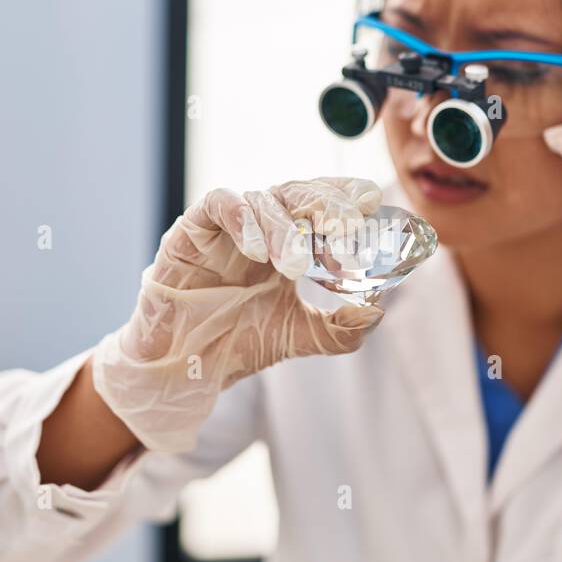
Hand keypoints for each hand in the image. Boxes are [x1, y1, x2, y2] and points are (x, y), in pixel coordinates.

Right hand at [92, 177, 384, 451]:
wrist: (183, 368)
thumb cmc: (238, 342)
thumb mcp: (298, 337)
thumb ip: (341, 329)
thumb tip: (378, 311)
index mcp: (291, 241)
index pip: (323, 201)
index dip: (346, 194)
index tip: (372, 202)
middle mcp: (262, 226)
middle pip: (299, 193)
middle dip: (327, 205)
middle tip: (347, 230)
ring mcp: (227, 227)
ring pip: (263, 200)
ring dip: (285, 228)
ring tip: (296, 264)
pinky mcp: (192, 231)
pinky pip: (219, 205)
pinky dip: (242, 220)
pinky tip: (257, 252)